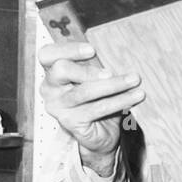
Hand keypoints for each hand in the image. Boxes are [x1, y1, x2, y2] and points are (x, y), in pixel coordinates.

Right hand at [38, 41, 144, 162]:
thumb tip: (119, 51)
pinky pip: (97, 109)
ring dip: (113, 85)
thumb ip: (97, 64)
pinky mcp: (71, 122)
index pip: (47, 54)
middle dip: (88, 69)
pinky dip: (118, 101)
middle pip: (61, 70)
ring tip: (134, 81)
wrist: (101, 132)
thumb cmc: (97, 99)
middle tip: (111, 72)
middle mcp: (50, 88)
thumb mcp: (95, 77)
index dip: (68, 49)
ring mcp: (59, 107)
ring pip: (84, 91)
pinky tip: (134, 97)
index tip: (92, 50)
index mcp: (52, 71)